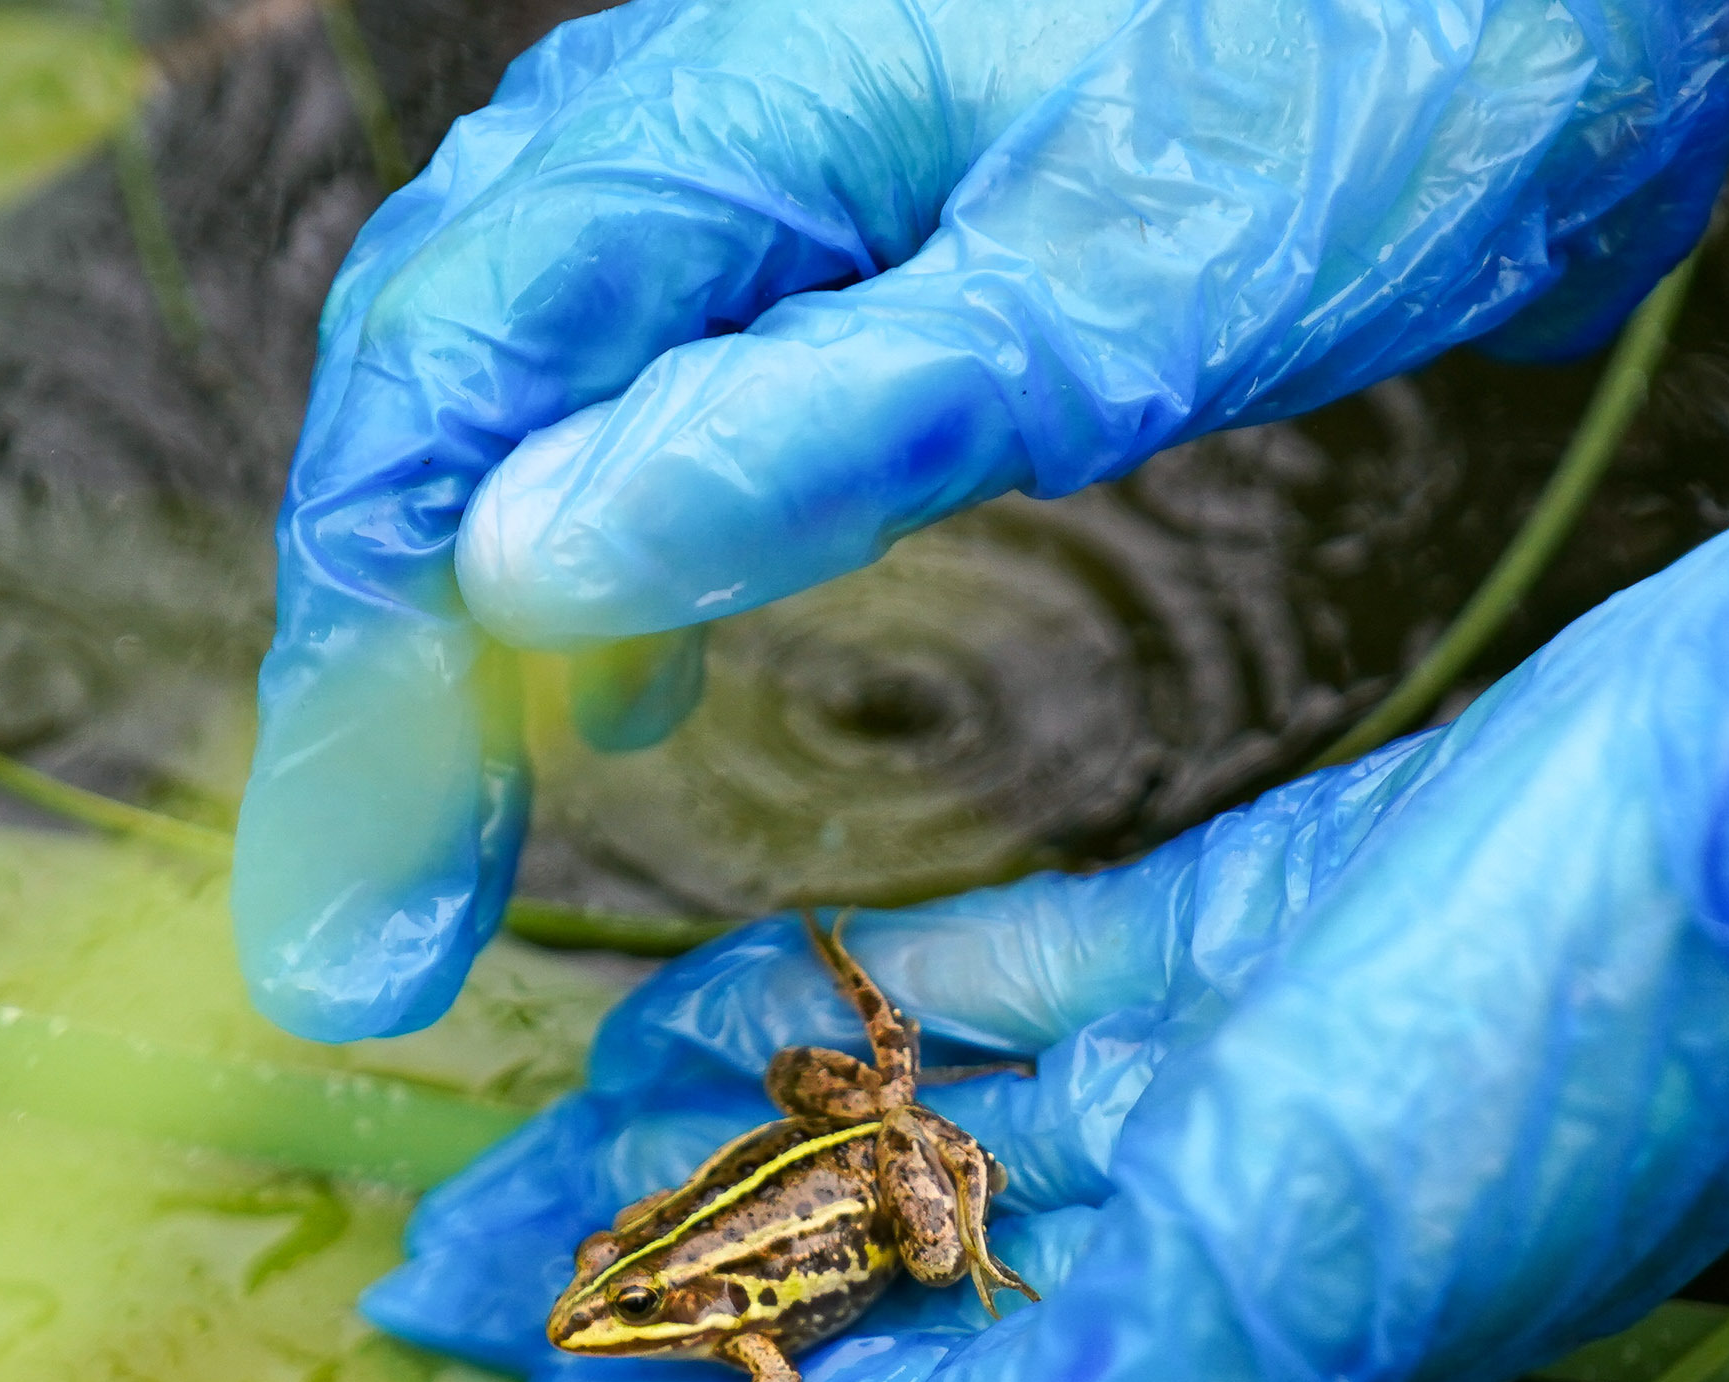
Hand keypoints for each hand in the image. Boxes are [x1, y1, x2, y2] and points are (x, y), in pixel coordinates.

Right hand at [233, 0, 1728, 1041]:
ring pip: (521, 391)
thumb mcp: (1094, 303)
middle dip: (377, 679)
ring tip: (460, 844)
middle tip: (375, 942)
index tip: (362, 928)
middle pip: (431, 394)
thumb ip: (805, 431)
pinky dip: (598, 547)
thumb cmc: (1366, 92)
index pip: (429, 397)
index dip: (362, 675)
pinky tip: (621, 681)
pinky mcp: (862, 218)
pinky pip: (646, 378)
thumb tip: (518, 576)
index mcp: (714, 111)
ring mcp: (768, 153)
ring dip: (466, 625)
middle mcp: (693, 112)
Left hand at [369, 476, 1728, 1381]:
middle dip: (656, 1291)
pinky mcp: (1241, 939)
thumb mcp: (1281, 1302)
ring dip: (729, 1143)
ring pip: (916, 1153)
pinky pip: (1007, 992)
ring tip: (535, 1127)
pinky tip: (715, 993)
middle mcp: (1193, 1278)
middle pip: (868, 1312)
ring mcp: (1217, 1110)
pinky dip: (863, 1004)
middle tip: (441, 1261)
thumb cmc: (1544, 1058)